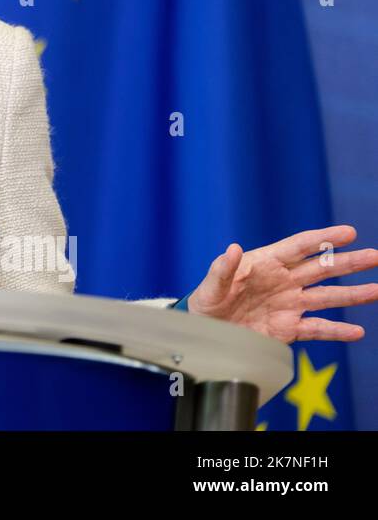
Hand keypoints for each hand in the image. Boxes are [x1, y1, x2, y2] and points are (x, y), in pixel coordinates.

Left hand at [187, 225, 377, 342]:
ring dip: (352, 294)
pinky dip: (336, 331)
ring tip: (377, 290)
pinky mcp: (288, 328)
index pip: (299, 247)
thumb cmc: (207, 301)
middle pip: (321, 268)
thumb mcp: (211, 285)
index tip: (349, 232)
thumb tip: (233, 248)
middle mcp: (283, 281)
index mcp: (265, 263)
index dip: (323, 239)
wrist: (204, 331)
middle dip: (348, 262)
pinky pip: (317, 328)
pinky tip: (357, 332)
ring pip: (326, 296)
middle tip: (375, 256)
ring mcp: (289, 304)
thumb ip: (222, 268)